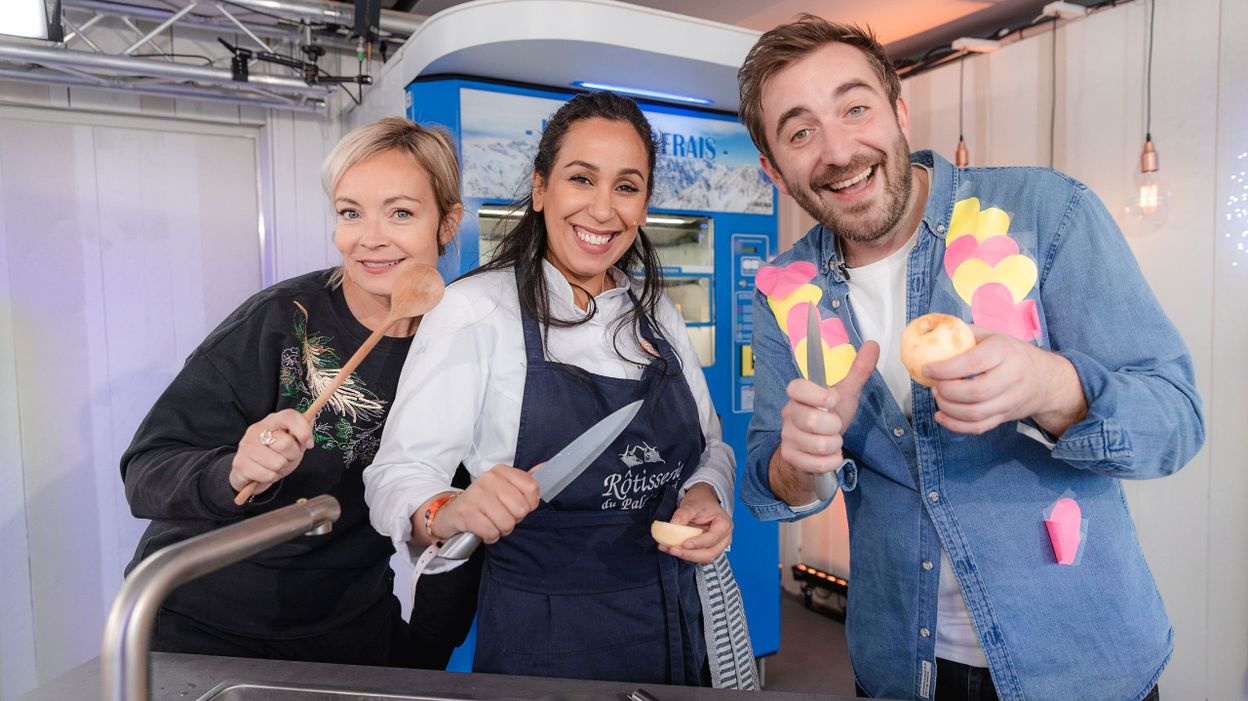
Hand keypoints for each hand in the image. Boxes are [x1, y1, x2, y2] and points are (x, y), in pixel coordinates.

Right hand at [229, 409, 313, 495]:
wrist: (249, 472)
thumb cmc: (274, 455)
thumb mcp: (292, 442)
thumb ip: (302, 431)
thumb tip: (311, 418)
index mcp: (271, 421)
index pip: (289, 416)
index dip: (303, 431)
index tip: (308, 443)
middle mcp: (256, 430)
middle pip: (286, 443)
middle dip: (292, 456)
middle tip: (285, 457)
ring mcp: (246, 447)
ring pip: (278, 463)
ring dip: (280, 469)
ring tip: (273, 466)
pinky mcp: (240, 464)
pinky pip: (268, 475)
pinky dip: (270, 478)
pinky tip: (264, 473)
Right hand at [434, 464, 540, 542]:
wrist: (451, 513)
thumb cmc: (483, 502)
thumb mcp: (504, 487)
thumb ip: (526, 479)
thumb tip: (547, 467)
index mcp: (501, 471)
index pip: (532, 488)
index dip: (529, 504)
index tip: (517, 506)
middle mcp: (488, 479)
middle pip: (521, 509)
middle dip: (514, 519)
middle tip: (501, 516)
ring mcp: (475, 495)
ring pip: (507, 523)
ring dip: (501, 529)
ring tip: (491, 523)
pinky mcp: (466, 513)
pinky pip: (491, 532)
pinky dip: (490, 536)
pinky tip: (483, 529)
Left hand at [662, 483, 731, 562]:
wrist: (702, 500)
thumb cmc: (701, 501)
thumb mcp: (691, 504)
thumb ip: (682, 516)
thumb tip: (670, 528)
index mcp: (724, 525)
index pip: (713, 538)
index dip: (698, 543)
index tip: (684, 544)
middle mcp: (724, 538)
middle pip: (709, 553)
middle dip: (690, 554)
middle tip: (673, 549)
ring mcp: (717, 546)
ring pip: (703, 558)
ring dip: (686, 556)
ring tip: (670, 549)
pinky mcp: (707, 549)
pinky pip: (697, 556)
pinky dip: (685, 555)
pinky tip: (673, 549)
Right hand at [775, 341, 879, 492]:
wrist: (813, 450)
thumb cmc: (829, 418)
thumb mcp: (845, 395)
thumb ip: (858, 371)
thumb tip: (873, 344)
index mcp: (799, 395)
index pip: (796, 388)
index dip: (816, 394)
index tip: (832, 399)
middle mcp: (789, 414)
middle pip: (813, 421)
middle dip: (834, 427)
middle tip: (834, 426)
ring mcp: (787, 436)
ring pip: (820, 445)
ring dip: (835, 446)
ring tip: (831, 441)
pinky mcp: (791, 457)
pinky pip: (819, 463)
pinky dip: (831, 461)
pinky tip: (827, 455)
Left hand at [924, 327, 1086, 435]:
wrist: (1047, 380)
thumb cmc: (1013, 353)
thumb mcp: (993, 335)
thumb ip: (965, 333)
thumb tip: (930, 331)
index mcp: (1005, 351)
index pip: (973, 363)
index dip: (946, 369)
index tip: (927, 368)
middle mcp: (1012, 376)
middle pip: (975, 392)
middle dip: (946, 391)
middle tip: (934, 385)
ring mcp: (1011, 400)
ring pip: (975, 414)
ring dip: (948, 408)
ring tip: (938, 397)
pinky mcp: (1006, 417)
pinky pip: (979, 427)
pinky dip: (956, 426)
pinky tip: (942, 416)